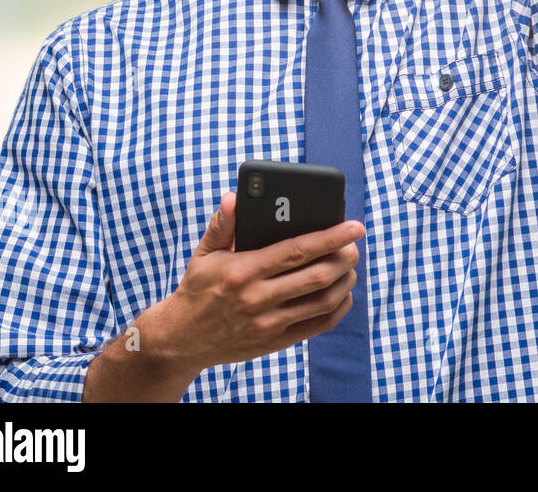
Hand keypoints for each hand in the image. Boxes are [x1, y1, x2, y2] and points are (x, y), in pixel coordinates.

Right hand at [152, 191, 365, 372]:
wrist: (181, 339)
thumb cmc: (198, 288)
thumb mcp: (205, 253)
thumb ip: (223, 224)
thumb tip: (235, 197)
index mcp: (243, 270)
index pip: (297, 250)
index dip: (331, 237)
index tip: (354, 226)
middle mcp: (257, 298)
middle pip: (317, 276)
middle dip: (345, 257)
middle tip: (356, 244)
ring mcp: (268, 323)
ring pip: (323, 301)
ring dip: (345, 281)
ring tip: (351, 265)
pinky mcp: (275, 341)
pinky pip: (318, 325)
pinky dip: (338, 307)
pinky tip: (342, 292)